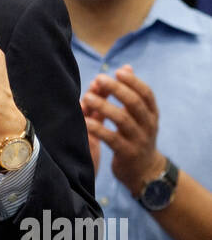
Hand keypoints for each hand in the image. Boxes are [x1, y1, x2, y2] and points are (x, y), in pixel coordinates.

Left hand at [81, 65, 162, 194]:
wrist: (145, 173)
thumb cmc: (137, 137)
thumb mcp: (140, 117)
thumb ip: (132, 93)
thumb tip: (125, 67)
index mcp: (152, 114)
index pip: (146, 93)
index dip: (133, 81)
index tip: (117, 72)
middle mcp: (148, 126)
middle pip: (134, 103)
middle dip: (116, 89)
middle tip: (99, 79)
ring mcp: (139, 140)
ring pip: (122, 119)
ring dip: (104, 106)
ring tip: (87, 97)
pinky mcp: (127, 154)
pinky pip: (112, 138)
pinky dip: (98, 129)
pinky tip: (86, 121)